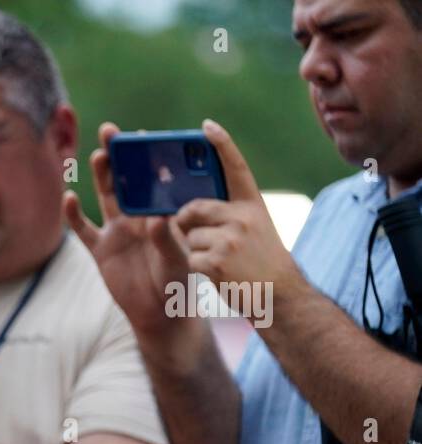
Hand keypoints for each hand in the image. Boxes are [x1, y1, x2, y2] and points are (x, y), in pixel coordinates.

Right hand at [64, 122, 191, 343]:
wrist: (159, 313)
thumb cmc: (176, 283)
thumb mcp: (178, 262)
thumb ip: (168, 240)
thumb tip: (157, 219)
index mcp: (161, 213)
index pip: (154, 178)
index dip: (147, 156)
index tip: (144, 134)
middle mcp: (138, 216)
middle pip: (126, 179)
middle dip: (119, 155)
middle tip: (112, 131)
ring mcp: (117, 231)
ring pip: (106, 197)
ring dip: (102, 176)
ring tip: (99, 155)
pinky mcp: (100, 250)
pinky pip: (83, 229)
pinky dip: (74, 215)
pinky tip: (69, 198)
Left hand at [174, 120, 304, 305]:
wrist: (280, 293)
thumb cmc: (260, 259)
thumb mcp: (255, 226)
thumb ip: (230, 210)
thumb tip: (190, 204)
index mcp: (252, 204)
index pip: (236, 168)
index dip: (222, 145)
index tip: (207, 126)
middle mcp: (243, 217)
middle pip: (193, 208)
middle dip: (188, 222)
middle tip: (206, 237)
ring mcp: (230, 239)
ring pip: (189, 236)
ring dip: (196, 249)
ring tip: (222, 259)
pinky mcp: (217, 261)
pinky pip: (190, 257)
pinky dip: (198, 267)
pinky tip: (219, 272)